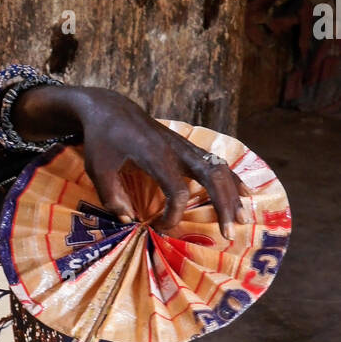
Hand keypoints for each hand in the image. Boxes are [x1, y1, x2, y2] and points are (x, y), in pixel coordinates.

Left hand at [36, 85, 248, 237]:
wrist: (110, 107)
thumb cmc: (102, 138)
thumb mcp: (98, 168)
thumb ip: (111, 198)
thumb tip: (128, 221)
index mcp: (155, 155)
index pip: (177, 191)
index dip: (173, 215)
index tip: (160, 227)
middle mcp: (175, 149)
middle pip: (211, 177)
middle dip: (223, 205)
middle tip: (228, 233)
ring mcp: (184, 145)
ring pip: (218, 168)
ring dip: (232, 194)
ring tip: (243, 218)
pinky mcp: (185, 146)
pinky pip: (214, 162)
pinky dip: (231, 178)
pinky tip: (244, 193)